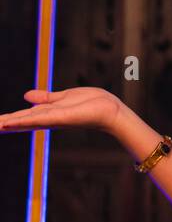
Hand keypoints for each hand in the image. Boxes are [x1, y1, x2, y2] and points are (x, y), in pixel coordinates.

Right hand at [0, 87, 122, 136]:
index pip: (22, 116)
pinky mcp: (59, 118)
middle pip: (20, 122)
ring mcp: (52, 119)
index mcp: (47, 113)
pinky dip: (22, 121)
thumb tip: (25, 97)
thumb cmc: (92, 104)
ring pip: (24, 122)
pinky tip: (8, 123)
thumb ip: (45, 98)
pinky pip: (37, 118)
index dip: (7, 119)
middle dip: (3, 124)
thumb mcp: (63, 97)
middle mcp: (47, 119)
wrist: (110, 110)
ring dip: (7, 124)